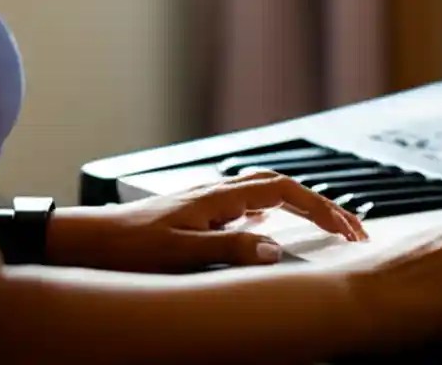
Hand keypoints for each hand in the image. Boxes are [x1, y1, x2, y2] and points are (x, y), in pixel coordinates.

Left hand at [44, 170, 367, 272]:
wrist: (89, 240)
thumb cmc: (128, 246)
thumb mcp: (181, 253)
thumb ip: (230, 250)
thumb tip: (275, 250)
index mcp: (220, 197)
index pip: (286, 191)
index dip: (321, 207)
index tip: (346, 229)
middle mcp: (219, 193)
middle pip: (285, 187)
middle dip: (323, 204)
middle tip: (352, 227)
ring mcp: (211, 201)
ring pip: (269, 192)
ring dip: (302, 205)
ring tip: (326, 224)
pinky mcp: (201, 212)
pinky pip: (250, 204)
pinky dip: (275, 211)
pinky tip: (271, 226)